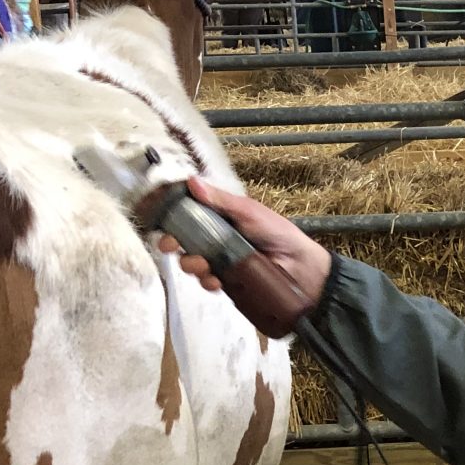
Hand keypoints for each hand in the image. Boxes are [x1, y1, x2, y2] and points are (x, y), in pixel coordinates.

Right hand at [159, 178, 332, 304]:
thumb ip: (220, 201)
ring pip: (194, 264)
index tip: (160, 220)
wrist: (303, 270)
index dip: (174, 219)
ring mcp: (223, 263)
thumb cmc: (279, 234)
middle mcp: (219, 240)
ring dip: (191, 265)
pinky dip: (208, 282)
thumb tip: (191, 181)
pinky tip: (215, 281)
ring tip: (201, 266)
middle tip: (169, 247)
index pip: (191, 217)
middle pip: (186, 242)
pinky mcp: (229, 283)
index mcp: (223, 219)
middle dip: (174, 244)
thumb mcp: (249, 212)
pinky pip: (209, 283)